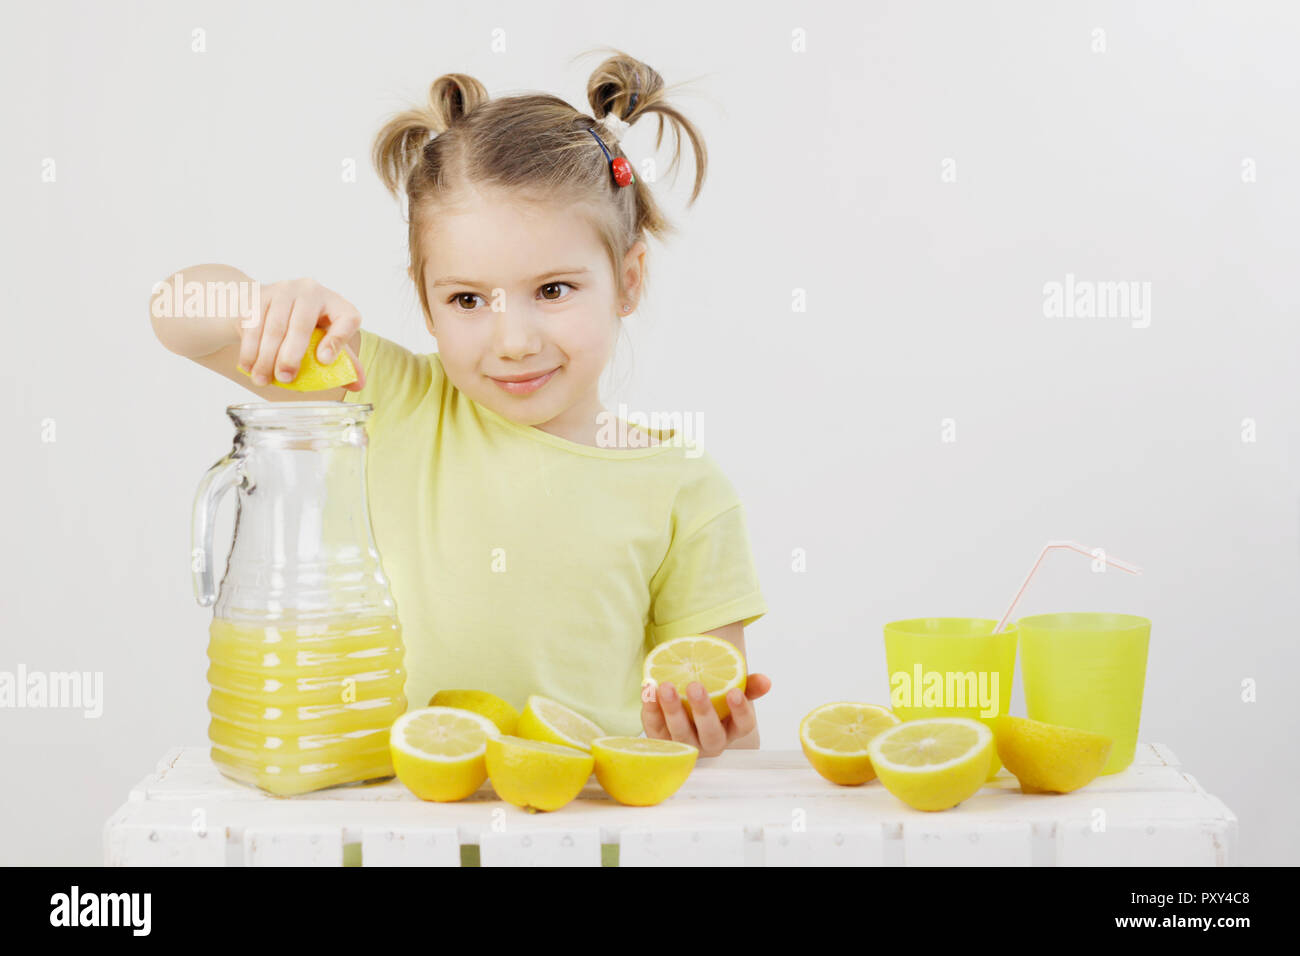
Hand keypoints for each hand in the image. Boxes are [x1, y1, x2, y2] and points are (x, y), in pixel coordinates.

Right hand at [238, 278, 364, 389]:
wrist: (271, 303)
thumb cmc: (307, 325)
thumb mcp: (327, 337)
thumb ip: (343, 360)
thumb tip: (357, 384)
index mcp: (336, 303)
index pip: (346, 318)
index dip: (337, 340)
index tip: (325, 361)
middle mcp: (311, 291)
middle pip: (302, 325)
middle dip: (291, 356)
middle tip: (285, 378)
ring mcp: (283, 290)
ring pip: (273, 327)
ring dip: (266, 357)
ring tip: (263, 379)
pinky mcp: (259, 295)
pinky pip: (253, 324)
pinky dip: (249, 348)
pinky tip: (249, 366)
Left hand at [641, 674, 771, 756]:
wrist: (684, 709)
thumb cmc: (713, 700)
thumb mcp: (731, 691)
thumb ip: (748, 685)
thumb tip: (766, 681)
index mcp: (732, 730)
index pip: (743, 725)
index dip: (740, 711)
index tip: (734, 692)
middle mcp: (710, 743)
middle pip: (709, 733)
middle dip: (702, 710)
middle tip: (695, 686)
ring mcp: (685, 745)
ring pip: (679, 734)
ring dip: (671, 710)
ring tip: (665, 686)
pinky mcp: (661, 741)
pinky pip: (655, 729)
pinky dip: (650, 709)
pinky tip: (648, 689)